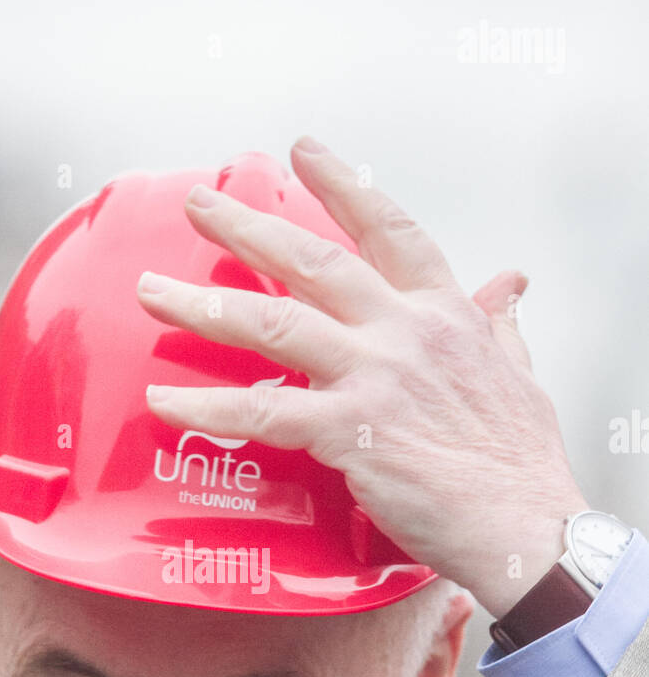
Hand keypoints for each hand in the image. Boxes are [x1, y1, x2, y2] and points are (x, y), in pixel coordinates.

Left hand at [137, 136, 588, 619]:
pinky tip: (165, 401)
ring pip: (273, 323)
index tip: (307, 153)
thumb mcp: (521, 375)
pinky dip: (208, 406)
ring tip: (152, 291)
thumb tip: (509, 285)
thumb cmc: (521, 464)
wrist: (525, 523)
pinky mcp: (347, 430)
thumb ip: (500, 325)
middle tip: (199, 205)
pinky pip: (261, 410)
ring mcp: (372, 377)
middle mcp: (403, 332)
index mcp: (445, 315)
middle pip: (312, 262)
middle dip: (248, 228)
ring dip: (204, 305)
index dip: (346, 187)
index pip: (390, 231)